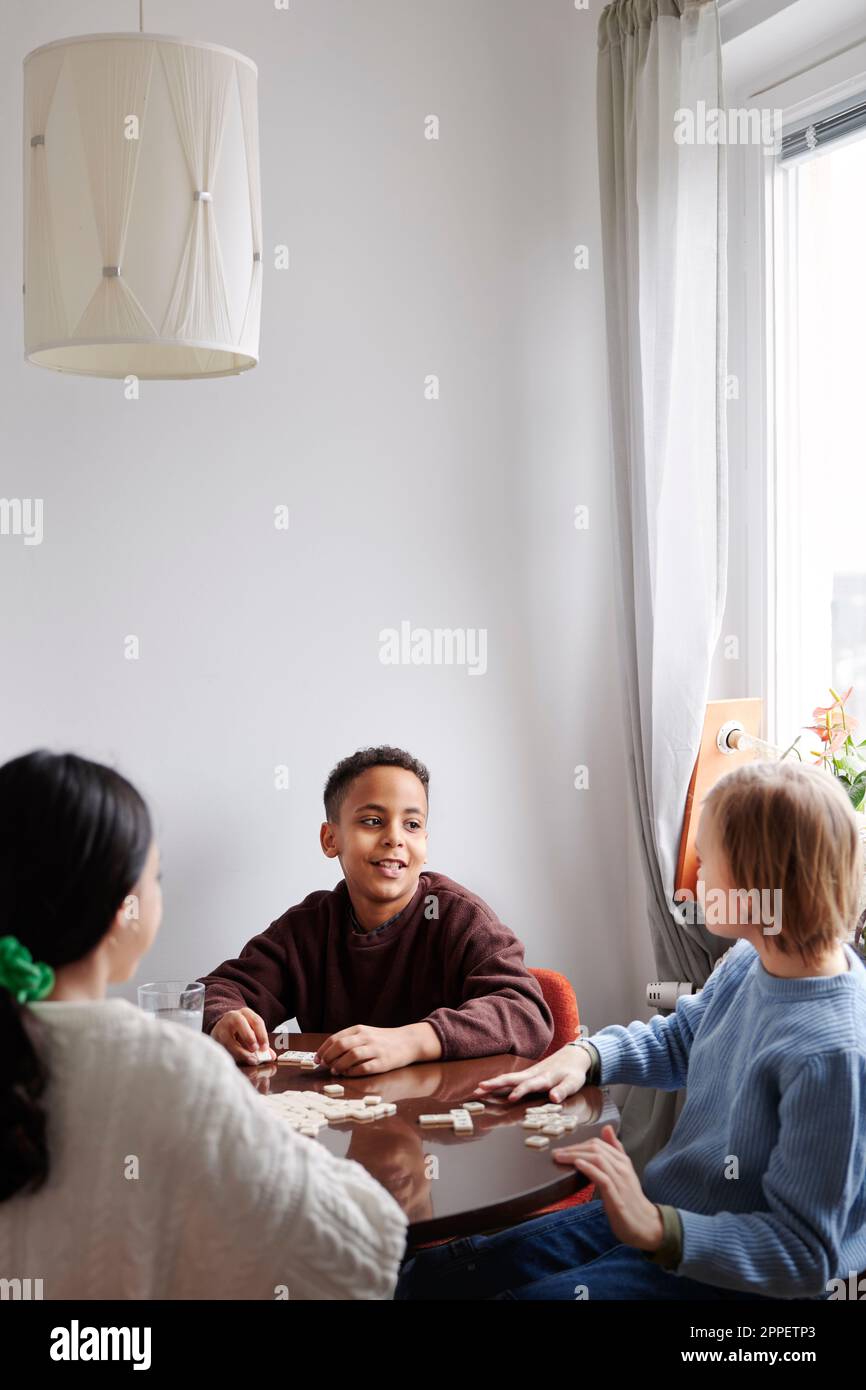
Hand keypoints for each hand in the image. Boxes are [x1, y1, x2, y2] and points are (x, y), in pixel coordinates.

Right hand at [211, 1008, 274, 1065]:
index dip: (262, 1035)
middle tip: (255, 1049)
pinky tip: (240, 1060)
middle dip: (249, 1037)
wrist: (222, 1026)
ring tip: (250, 1059)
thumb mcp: (252, 1031)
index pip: (256, 1021)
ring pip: (229, 1039)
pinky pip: (223, 1048)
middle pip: (240, 1023)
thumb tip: (272, 1056)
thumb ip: (262, 1043)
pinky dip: (233, 1056)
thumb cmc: (241, 1030)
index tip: (265, 1048)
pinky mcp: (215, 1038)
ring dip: (241, 1051)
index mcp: (246, 1013)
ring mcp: (222, 1027)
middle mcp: (232, 1016)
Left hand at [316, 1023, 437, 1075]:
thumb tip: (328, 1055)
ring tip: (335, 1071)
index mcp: (360, 1029)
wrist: (408, 1041)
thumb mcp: (366, 1034)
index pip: (336, 1038)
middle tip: (324, 1065)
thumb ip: (349, 1041)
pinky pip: (364, 1068)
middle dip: (329, 1057)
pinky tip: (348, 1074)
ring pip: (351, 1056)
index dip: (323, 1049)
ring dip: (339, 1065)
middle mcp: (367, 1037)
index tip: (317, 1058)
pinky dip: (353, 1072)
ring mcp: (376, 1050)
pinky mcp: (383, 1062)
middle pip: (341, 1045)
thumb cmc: (383, 1040)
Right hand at [470, 1043, 589, 1102]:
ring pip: (508, 1078)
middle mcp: (534, 1074)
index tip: (510, 1098)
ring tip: (477, 1089)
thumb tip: (554, 1098)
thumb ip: (563, 1090)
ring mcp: (529, 1073)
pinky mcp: (528, 1074)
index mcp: (545, 1078)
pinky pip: (510, 1078)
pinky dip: (498, 1082)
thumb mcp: (573, 1082)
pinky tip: (488, 1087)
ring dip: (493, 1083)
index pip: (530, 1085)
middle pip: (512, 1079)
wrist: (573, 1056)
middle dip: (496, 1084)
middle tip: (480, 1089)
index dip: (521, 1091)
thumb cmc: (574, 1072)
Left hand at [553, 1124, 663, 1251]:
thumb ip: (615, 1151)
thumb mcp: (623, 1172)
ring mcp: (621, 1182)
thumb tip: (607, 1128)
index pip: (599, 1143)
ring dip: (576, 1156)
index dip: (579, 1144)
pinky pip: (603, 1178)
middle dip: (574, 1148)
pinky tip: (577, 1165)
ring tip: (560, 1157)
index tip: (563, 1149)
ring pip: (598, 1160)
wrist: (646, 1225)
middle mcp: (622, 1168)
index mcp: (623, 1161)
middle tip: (556, 1153)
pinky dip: (589, 1169)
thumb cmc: (630, 1199)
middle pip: (596, 1149)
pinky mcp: (618, 1198)